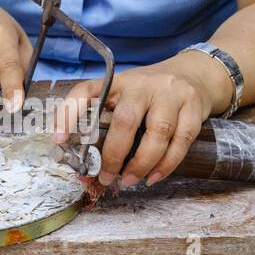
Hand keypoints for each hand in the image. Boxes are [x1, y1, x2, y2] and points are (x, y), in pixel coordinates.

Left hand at [56, 63, 210, 186]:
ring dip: (142, 163)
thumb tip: (87, 164)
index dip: (69, 114)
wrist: (195, 74)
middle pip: (126, 120)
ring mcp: (171, 94)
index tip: (58, 139)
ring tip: (130, 180)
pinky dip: (167, 164)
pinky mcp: (193, 107)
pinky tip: (154, 176)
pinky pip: (181, 141)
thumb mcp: (125, 95)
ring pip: (158, 132)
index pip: (86, 91)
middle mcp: (143, 85)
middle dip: (114, 154)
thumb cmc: (151, 93)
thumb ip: (109, 120)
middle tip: (106, 177)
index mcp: (118, 81)